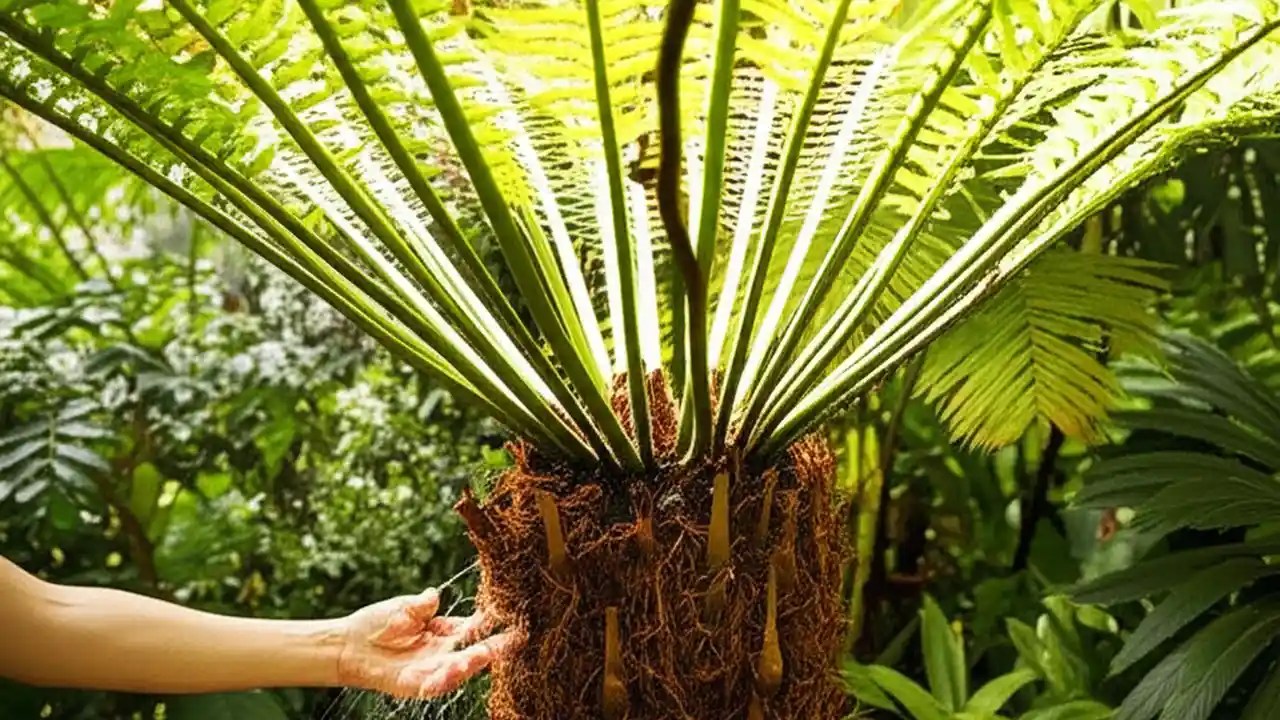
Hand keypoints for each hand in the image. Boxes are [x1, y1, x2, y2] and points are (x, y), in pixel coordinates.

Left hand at [336, 588, 513, 698]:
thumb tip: (434, 595)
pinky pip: (434, 686)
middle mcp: (443, 651)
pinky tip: (449, 673)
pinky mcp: (416, 685)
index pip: (474, 626)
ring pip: (459, 670)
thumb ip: (420, 605)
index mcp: (444, 631)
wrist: (350, 644)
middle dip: (494, 648)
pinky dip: (443, 681)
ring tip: (478, 656)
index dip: (490, 621)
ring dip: (470, 664)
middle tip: (513, 641)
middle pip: (475, 651)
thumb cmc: (378, 623)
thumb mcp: (403, 608)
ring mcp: (431, 669)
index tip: (508, 614)